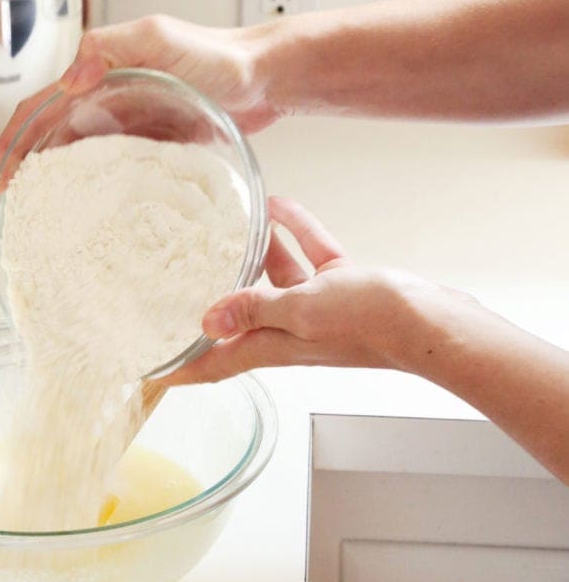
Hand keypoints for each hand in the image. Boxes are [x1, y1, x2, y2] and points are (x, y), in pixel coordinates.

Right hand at [0, 16, 278, 194]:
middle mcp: (105, 102)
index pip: (36, 111)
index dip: (9, 145)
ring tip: (38, 221)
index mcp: (95, 76)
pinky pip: (113, 174)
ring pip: (76, 161)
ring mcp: (127, 128)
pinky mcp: (152, 149)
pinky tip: (92, 219)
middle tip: (7, 208)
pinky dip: (94, 195)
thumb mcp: (159, 38)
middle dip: (21, 171)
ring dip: (52, 186)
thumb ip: (111, 48)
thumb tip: (69, 78)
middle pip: (47, 139)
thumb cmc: (217, 54)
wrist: (264, 77)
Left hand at [166, 197, 458, 385]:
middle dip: (210, 305)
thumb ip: (255, 308)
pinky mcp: (346, 289)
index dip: (182, 371)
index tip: (150, 374)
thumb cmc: (372, 324)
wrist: (432, 322)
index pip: (216, 364)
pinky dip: (294, 234)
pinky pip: (310, 258)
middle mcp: (292, 331)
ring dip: (255, 254)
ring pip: (276, 281)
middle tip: (177, 284)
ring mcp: (320, 310)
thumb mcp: (302, 310)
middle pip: (240, 319)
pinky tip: (279, 208)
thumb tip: (208, 318)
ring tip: (229, 225)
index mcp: (274, 345)